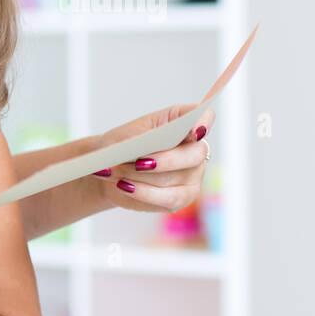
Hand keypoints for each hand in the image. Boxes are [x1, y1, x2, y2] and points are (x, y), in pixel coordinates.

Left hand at [91, 103, 213, 212]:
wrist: (109, 168)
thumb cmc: (122, 145)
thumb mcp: (125, 135)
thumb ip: (141, 138)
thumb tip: (149, 146)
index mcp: (182, 123)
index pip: (205, 116)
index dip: (204, 121)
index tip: (196, 130)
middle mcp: (194, 149)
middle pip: (195, 154)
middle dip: (165, 160)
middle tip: (138, 163)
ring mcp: (193, 174)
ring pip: (176, 178)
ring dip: (142, 177)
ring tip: (117, 173)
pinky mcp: (183, 197)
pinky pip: (170, 199)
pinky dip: (144, 193)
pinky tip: (126, 186)